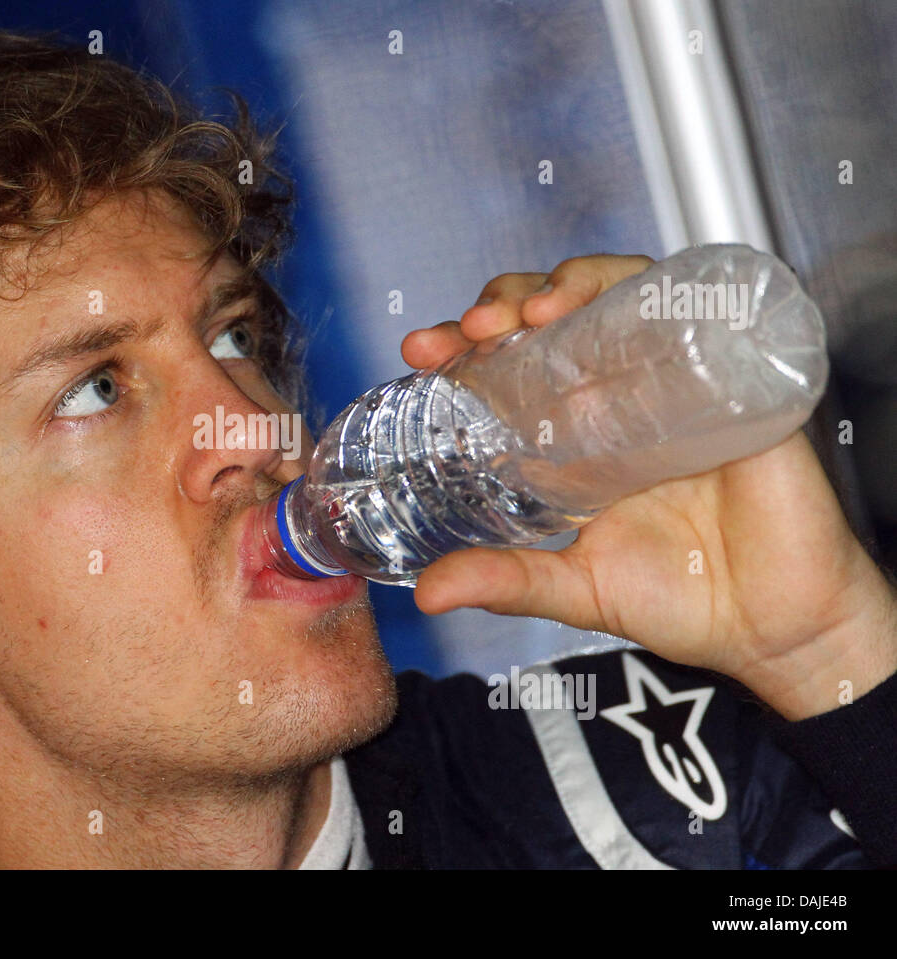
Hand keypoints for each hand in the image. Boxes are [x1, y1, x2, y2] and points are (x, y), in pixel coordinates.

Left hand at [401, 255, 896, 719]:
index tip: (422, 348)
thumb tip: (429, 592)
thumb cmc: (682, 601)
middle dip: (508, 303)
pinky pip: (702, 313)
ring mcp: (675, 381)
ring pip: (620, 293)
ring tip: (541, 312)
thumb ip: (506, 581)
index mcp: (571, 435)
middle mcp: (617, 397)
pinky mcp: (737, 380)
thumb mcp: (575, 590)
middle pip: (554, 313)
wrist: (777, 628)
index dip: (464, 345)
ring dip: (575, 285)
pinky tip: (626, 308)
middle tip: (479, 328)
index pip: (507, 364)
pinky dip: (663, 296)